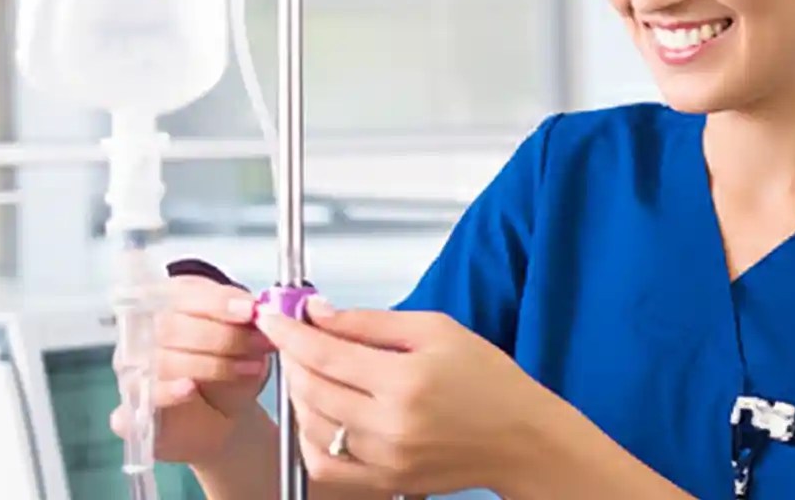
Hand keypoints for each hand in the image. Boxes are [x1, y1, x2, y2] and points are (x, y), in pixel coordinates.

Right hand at [109, 276, 273, 464]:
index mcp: (168, 305)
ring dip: (212, 364)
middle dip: (223, 335)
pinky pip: (146, 395)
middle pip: (172, 326)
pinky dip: (169, 390)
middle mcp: (143, 334)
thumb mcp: (243, 340)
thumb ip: (245, 322)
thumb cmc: (228, 369)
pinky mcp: (131, 407)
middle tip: (260, 343)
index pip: (182, 294)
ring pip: (164, 359)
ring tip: (249, 368)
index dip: (218, 301)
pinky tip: (190, 388)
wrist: (222, 417)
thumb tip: (259, 310)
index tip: (251, 310)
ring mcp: (133, 371)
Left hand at [256, 298, 548, 496]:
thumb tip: (320, 313)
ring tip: (312, 370)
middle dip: (293, 357)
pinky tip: (321, 413)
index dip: (290, 332)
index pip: (325, 353)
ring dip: (299, 393)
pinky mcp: (386, 482)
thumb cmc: (489, 381)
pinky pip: (324, 464)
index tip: (274, 315)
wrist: (520, 437)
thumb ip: (371, 322)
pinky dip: (310, 437)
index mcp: (405, 380)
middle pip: (312, 389)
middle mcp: (391, 425)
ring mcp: (385, 459)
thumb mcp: (436, 330)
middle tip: (294, 337)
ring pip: (311, 425)